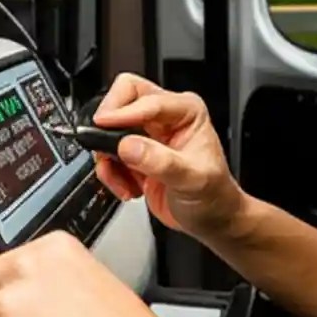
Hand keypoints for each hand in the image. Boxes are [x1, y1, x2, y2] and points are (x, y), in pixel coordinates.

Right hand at [92, 73, 244, 237]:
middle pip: (123, 97)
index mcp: (186, 111)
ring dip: (108, 155)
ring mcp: (146, 133)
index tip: (104, 125)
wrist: (210, 219)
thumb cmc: (214, 196)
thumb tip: (128, 146)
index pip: (147, 99)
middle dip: (109, 122)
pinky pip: (106, 152)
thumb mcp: (192, 180)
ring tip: (123, 179)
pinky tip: (128, 187)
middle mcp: (164, 117)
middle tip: (102, 143)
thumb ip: (160, 162)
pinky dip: (109, 171)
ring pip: (109, 126)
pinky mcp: (132, 152)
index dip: (122, 111)